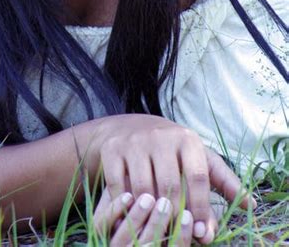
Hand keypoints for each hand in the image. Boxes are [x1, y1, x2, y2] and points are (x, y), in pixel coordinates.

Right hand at [90, 114, 253, 243]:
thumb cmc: (172, 149)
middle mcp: (160, 136)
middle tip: (180, 235)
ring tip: (158, 228)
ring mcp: (134, 142)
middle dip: (176, 216)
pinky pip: (118, 186)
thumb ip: (223, 182)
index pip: (198, 177)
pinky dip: (125, 206)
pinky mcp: (113, 150)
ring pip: (143, 189)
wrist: (129, 127)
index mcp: (186, 138)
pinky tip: (133, 216)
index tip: (204, 233)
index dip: (201, 208)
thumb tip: (250, 205)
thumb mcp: (199, 158)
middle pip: (170, 186)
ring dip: (150, 214)